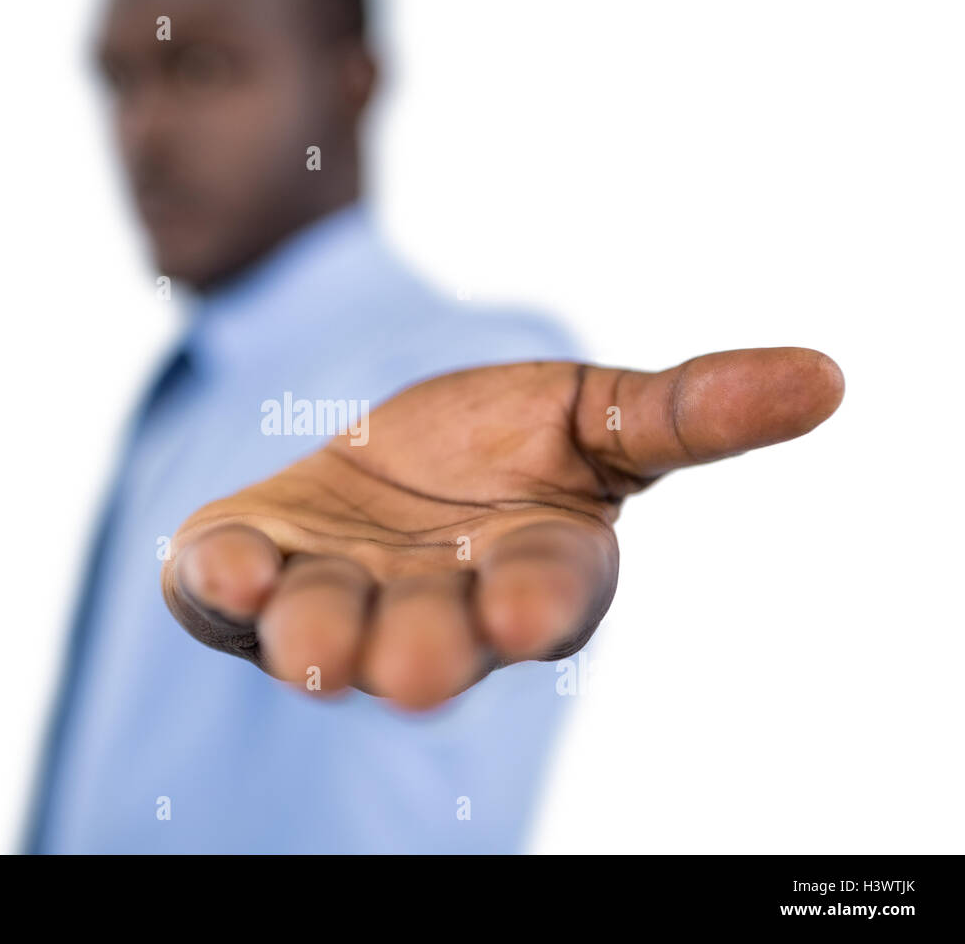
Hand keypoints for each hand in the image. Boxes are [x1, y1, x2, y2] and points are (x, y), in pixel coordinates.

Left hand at [161, 347, 843, 710]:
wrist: (388, 457)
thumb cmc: (506, 445)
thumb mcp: (597, 414)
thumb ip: (690, 411)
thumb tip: (826, 376)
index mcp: (527, 572)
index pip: (543, 596)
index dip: (537, 600)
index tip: (528, 607)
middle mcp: (430, 603)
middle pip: (430, 634)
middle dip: (422, 649)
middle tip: (414, 670)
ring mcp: (333, 593)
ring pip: (323, 628)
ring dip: (315, 632)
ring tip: (308, 645)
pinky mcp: (250, 569)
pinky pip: (228, 589)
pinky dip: (221, 582)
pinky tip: (219, 563)